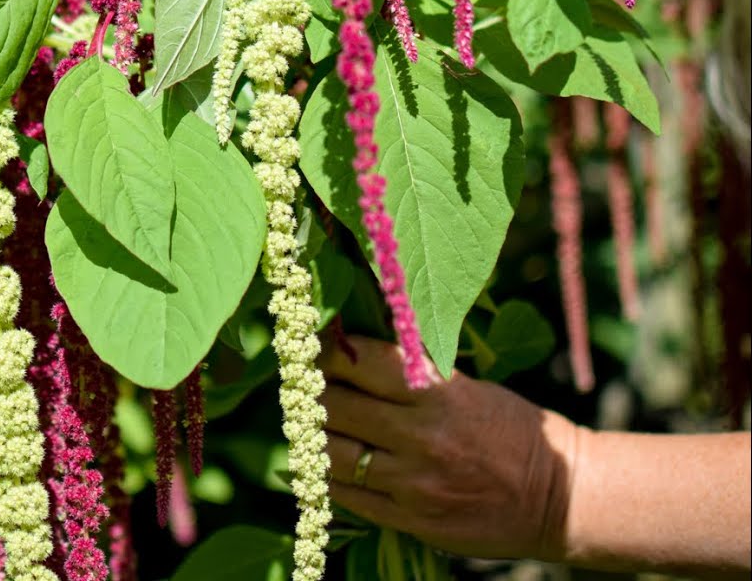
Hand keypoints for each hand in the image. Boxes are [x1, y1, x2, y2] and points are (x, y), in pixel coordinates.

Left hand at [320, 335, 578, 560]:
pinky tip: (318, 460)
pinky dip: (325, 475)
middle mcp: (422, 436)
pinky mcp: (412, 520)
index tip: (315, 343)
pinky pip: (346, 495)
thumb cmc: (512, 430)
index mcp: (439, 394)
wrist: (561, 498)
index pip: (361, 361)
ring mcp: (414, 483)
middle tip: (302, 383)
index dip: (327, 350)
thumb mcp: (469, 388)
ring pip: (331, 452)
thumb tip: (351, 345)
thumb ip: (414, 373)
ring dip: (312, 433)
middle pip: (335, 405)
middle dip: (311, 391)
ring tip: (308, 421)